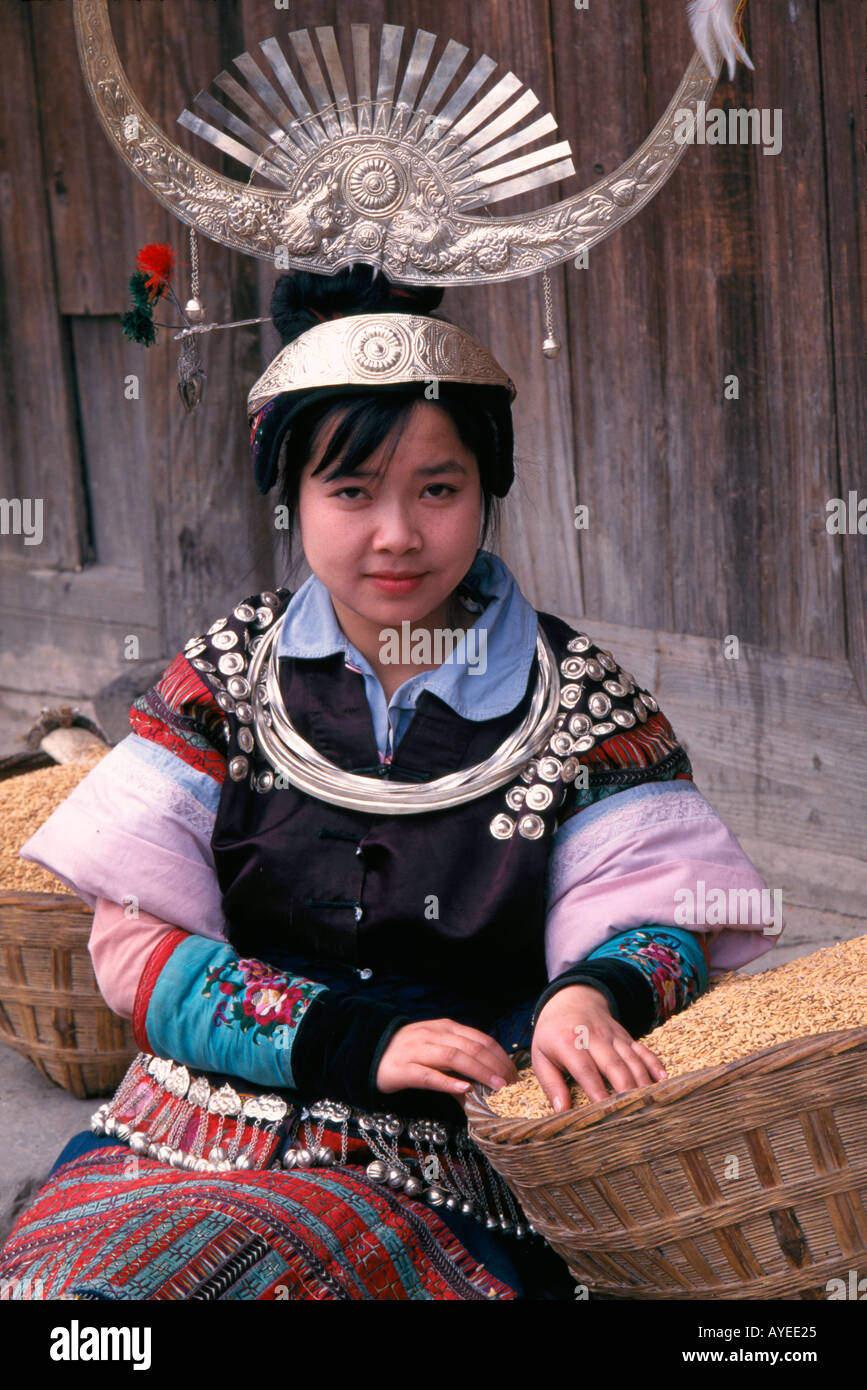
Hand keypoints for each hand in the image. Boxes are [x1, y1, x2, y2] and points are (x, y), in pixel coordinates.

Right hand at [376, 1018, 520, 1096]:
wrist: (368, 1050)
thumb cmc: (409, 1052)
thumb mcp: (436, 1048)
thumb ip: (460, 1058)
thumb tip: (489, 1079)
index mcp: (445, 1027)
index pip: (481, 1039)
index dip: (501, 1057)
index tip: (514, 1075)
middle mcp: (433, 1034)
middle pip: (471, 1047)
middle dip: (495, 1066)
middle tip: (511, 1085)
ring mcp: (417, 1050)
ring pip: (453, 1057)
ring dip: (478, 1071)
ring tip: (496, 1086)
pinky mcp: (402, 1069)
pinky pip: (427, 1075)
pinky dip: (447, 1080)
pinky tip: (463, 1088)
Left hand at [531, 985, 666, 1111]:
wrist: (571, 1000)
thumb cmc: (553, 1035)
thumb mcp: (541, 1056)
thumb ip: (551, 1084)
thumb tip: (562, 1111)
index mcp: (568, 1042)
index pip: (585, 1068)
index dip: (596, 1089)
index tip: (604, 1111)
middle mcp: (594, 1037)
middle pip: (613, 1064)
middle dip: (625, 1088)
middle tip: (633, 1112)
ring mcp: (613, 1036)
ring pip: (631, 1059)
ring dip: (642, 1081)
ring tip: (650, 1103)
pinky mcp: (626, 1037)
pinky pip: (643, 1050)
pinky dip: (654, 1065)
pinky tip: (663, 1081)